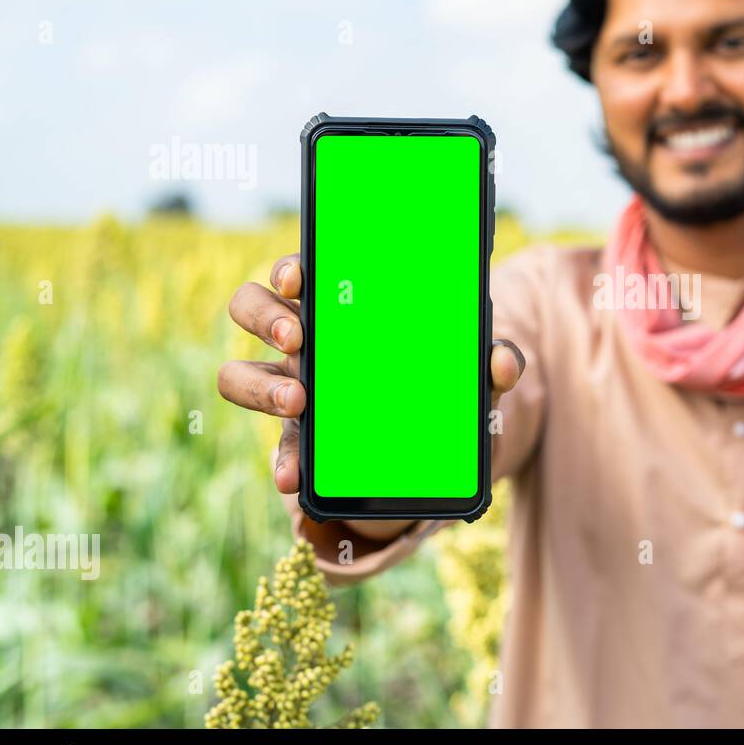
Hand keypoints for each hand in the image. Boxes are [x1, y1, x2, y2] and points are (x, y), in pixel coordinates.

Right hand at [217, 252, 524, 536]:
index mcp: (340, 307)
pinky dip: (282, 463)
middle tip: (297, 337)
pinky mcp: (297, 440)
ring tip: (298, 402)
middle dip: (264, 316)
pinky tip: (295, 477)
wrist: (427, 443)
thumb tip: (504, 362)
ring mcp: (290, 388)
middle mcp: (303, 341)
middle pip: (250, 307)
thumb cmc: (438, 382)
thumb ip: (493, 361)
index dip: (289, 268)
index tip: (300, 277)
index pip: (298, 271)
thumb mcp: (470, 371)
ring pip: (238, 374)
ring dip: (258, 387)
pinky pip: (276, 448)